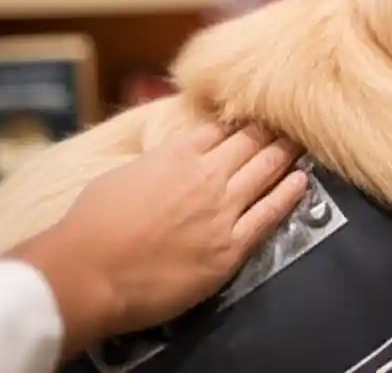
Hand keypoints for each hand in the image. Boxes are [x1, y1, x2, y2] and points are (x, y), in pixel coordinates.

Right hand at [11, 124, 306, 358]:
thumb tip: (163, 163)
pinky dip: (290, 194)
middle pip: (250, 144)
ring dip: (286, 154)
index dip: (238, 124)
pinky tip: (302, 182)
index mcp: (175, 155)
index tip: (252, 119)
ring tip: (302, 144)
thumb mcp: (120, 175)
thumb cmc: (90, 226)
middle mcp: (206, 175)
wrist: (89, 273)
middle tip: (290, 124)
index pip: (218, 130)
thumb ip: (152, 165)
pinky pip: (270, 213)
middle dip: (271, 132)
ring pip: (266, 171)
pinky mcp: (231, 247)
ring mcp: (223, 210)